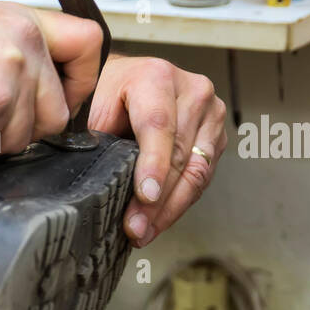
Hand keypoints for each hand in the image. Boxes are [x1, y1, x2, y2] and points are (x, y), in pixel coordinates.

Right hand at [0, 0, 102, 167]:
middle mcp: (26, 52)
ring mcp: (10, 84)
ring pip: (20, 140)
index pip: (88, 46)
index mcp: (27, 24)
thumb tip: (20, 78)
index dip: (79, 82)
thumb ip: (10, 46)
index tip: (62, 97)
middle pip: (55, 114)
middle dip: (23, 130)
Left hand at [89, 55, 227, 246]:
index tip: (145, 197)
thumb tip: (100, 183)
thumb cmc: (107, 95)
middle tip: (136, 229)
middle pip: (180, 154)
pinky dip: (180, 201)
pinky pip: (202, 175)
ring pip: (197, 171)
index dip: (153, 165)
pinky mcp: (216, 134)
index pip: (159, 127)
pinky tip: (159, 221)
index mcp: (157, 77)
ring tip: (145, 232)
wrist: (126, 81)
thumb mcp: (94, 108)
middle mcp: (192, 91)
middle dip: (158, 200)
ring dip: (170, 208)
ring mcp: (210, 113)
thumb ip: (99, 139)